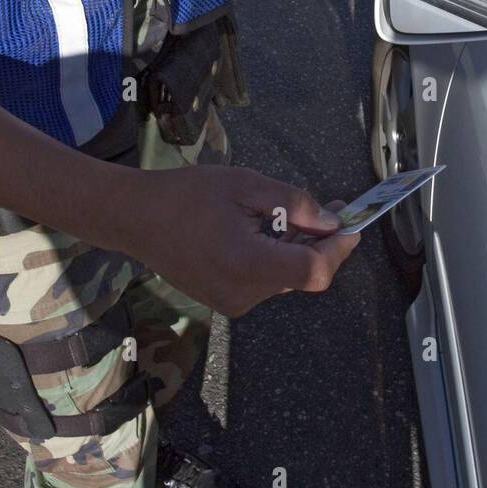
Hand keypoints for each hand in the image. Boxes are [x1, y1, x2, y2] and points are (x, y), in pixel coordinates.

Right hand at [130, 165, 362, 316]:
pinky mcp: (223, 300)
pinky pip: (263, 280)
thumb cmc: (187, 194)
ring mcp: (232, 302)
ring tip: (294, 213)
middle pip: (301, 275)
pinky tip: (267, 230)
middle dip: (320, 242)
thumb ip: (294, 204)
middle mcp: (244, 294)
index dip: (339, 250)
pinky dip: (275, 257)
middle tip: (330, 207)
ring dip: (296, 248)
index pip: (314, 271)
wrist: (134, 217)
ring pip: (284, 278)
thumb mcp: (246, 185)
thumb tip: (330, 223)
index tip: (352, 225)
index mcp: (250, 265)